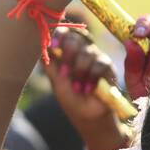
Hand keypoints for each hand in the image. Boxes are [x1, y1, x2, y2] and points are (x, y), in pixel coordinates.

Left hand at [48, 27, 122, 149]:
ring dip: (80, 71)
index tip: (54, 44)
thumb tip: (42, 42)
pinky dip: (92, 77)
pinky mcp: (108, 67)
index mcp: (66, 52)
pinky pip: (101, 63)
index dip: (60, 34)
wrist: (89, 116)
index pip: (65, 33)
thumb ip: (50, 62)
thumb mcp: (56, 82)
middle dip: (69, 53)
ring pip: (88, 51)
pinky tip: (88, 90)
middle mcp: (81, 51)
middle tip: (65, 73)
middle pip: (77, 37)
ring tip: (77, 89)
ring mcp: (95, 57)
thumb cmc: (70, 99)